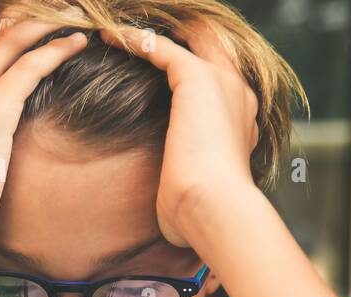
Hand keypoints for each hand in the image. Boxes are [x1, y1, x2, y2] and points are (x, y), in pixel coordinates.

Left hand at [99, 23, 259, 247]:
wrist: (215, 208)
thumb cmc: (204, 211)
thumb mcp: (199, 187)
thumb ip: (189, 176)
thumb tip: (170, 202)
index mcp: (241, 118)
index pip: (220, 76)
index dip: (193, 64)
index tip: (162, 63)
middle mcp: (238, 93)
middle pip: (213, 44)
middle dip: (182, 35)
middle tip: (144, 36)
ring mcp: (222, 83)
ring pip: (190, 36)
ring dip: (155, 32)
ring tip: (122, 31)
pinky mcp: (198, 79)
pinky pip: (161, 46)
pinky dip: (135, 39)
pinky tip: (110, 37)